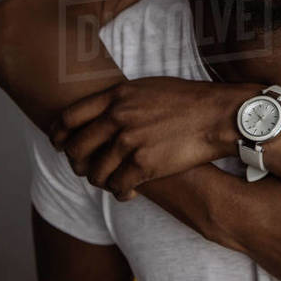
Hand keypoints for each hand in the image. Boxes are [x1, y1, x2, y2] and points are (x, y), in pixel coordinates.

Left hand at [50, 77, 251, 198]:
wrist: (221, 115)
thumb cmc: (192, 100)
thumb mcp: (151, 87)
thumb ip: (124, 98)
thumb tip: (107, 109)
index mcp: (118, 95)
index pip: (70, 117)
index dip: (59, 134)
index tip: (60, 144)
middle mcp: (118, 117)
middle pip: (77, 147)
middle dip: (77, 163)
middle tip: (86, 169)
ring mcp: (130, 141)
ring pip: (95, 172)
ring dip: (99, 181)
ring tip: (110, 183)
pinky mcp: (144, 165)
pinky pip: (118, 187)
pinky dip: (120, 194)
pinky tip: (129, 193)